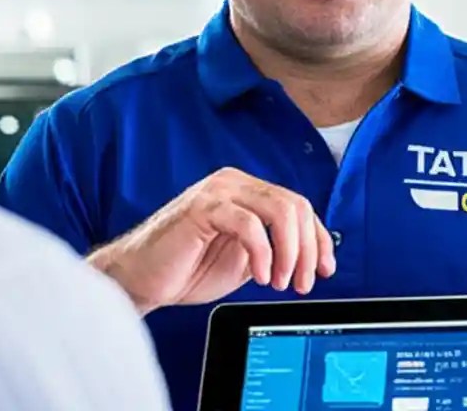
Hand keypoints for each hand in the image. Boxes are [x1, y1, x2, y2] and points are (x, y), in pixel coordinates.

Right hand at [87, 167, 336, 313]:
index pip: (300, 206)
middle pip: (295, 206)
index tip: (326, 270)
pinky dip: (263, 253)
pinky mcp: (201, 207)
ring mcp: (218, 191)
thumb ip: (276, 249)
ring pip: (279, 210)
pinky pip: (248, 223)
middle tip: (302, 283)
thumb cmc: (187, 268)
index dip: (319, 239)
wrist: (140, 278)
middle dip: (308, 250)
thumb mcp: (246, 259)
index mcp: (248, 192)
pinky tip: (258, 276)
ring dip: (289, 252)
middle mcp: (235, 184)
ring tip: (280, 281)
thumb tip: (315, 258)